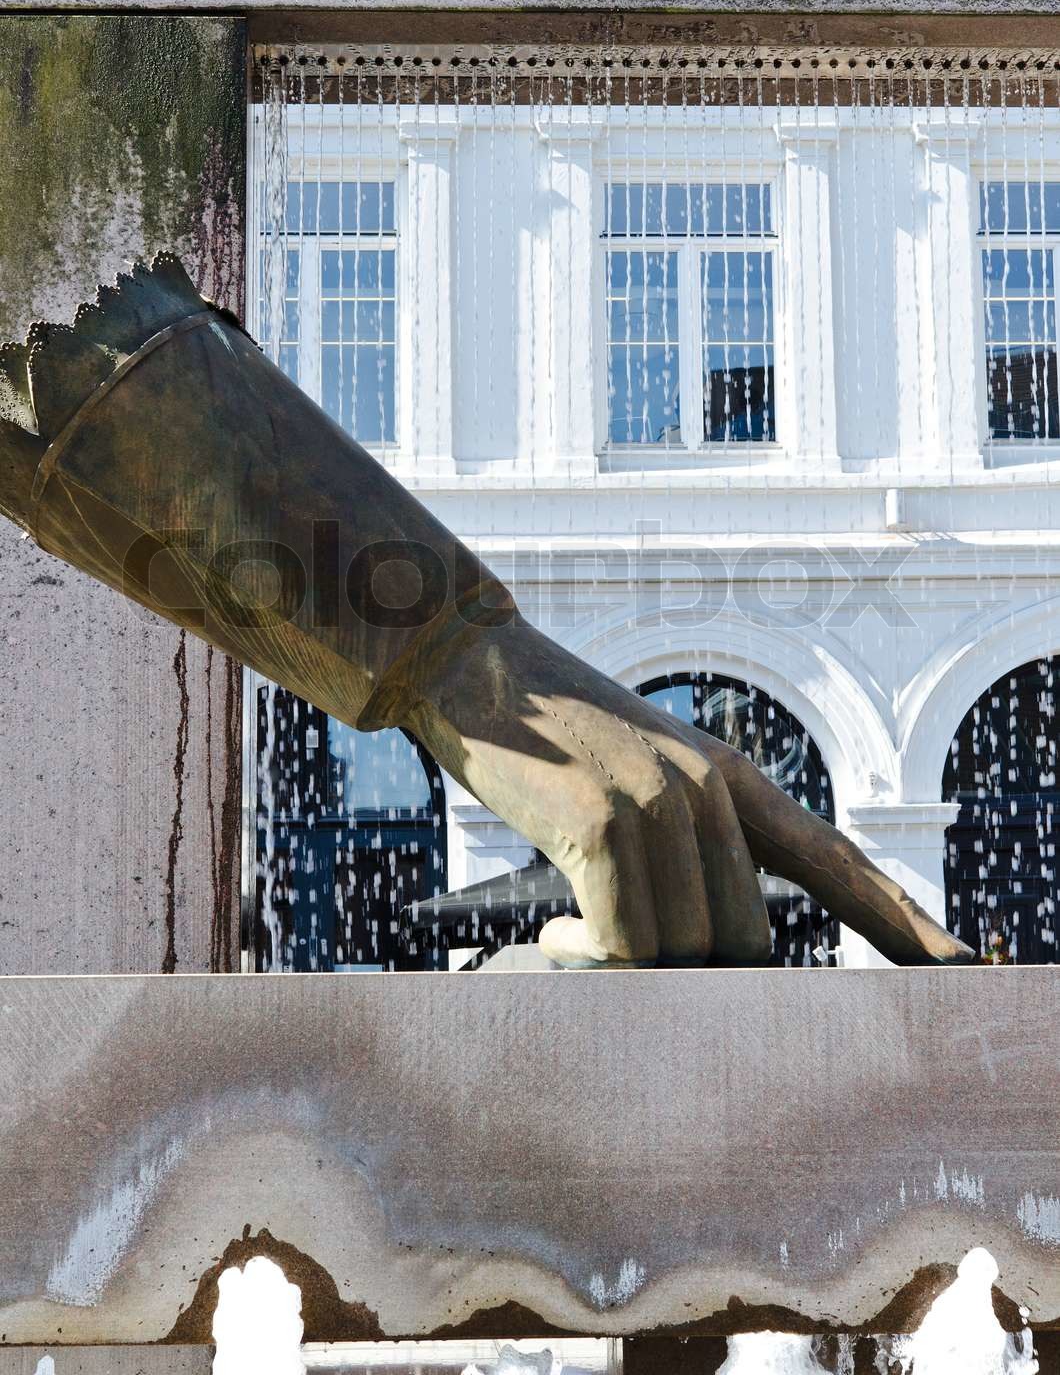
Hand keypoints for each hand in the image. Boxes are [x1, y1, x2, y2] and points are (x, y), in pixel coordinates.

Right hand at [406, 613, 973, 968]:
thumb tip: (707, 948)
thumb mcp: (642, 781)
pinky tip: (548, 935)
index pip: (833, 858)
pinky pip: (620, 945)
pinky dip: (583, 957)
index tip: (961, 965)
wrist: (479, 672)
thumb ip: (691, 847)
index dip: (897, 918)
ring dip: (615, 962)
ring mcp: (659, 804)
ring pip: (677, 951)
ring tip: (565, 931)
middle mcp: (710, 790)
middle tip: (611, 950)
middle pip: (740, 940)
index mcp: (732, 779)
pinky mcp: (603, 827)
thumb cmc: (554, 742)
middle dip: (684, 969)